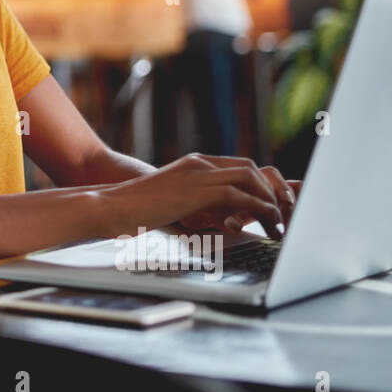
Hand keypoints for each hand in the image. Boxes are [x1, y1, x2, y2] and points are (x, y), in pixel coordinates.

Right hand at [96, 153, 293, 238]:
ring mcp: (199, 172)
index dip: (260, 187)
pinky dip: (260, 210)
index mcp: (193, 165)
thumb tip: (217, 222)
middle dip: (271, 194)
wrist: (109, 206)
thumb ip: (193, 206)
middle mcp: (200, 163)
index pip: (239, 168)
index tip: (272, 209)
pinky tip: (266, 228)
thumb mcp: (170, 203)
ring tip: (279, 228)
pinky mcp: (199, 188)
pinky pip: (242, 195)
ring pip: (252, 179)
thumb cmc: (132, 211)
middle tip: (282, 218)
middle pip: (251, 169)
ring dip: (271, 203)